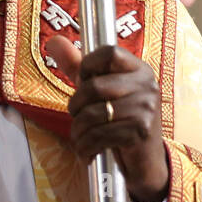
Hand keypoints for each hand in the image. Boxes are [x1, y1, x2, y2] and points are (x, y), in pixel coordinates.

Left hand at [45, 37, 169, 201]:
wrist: (146, 160)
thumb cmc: (120, 120)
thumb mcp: (101, 91)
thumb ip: (78, 66)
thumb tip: (54, 41)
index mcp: (140, 69)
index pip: (109, 52)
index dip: (88, 66)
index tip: (84, 81)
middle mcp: (147, 84)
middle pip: (95, 85)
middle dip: (76, 106)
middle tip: (77, 117)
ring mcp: (146, 108)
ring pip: (93, 114)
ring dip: (78, 131)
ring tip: (81, 138)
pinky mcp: (140, 131)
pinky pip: (99, 135)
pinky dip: (86, 146)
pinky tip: (88, 150)